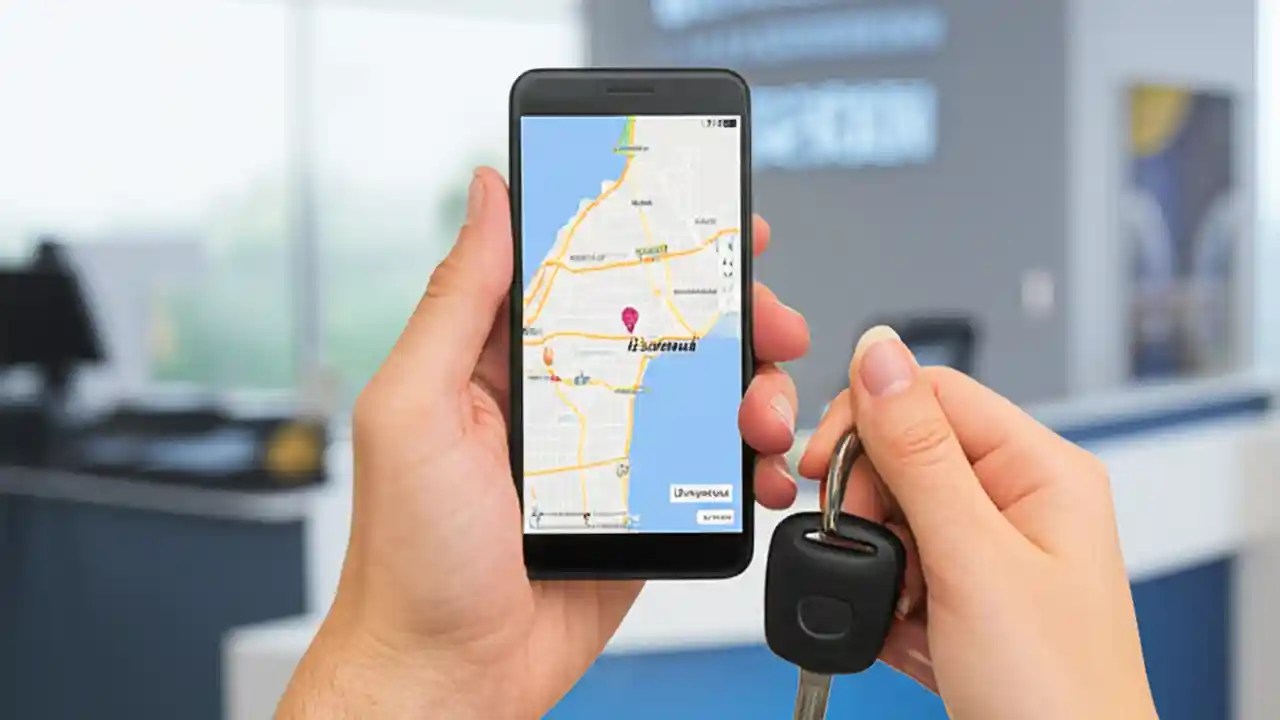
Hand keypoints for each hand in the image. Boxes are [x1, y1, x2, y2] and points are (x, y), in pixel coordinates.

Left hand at [277, 167, 809, 717]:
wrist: (448, 676)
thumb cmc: (411, 557)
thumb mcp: (415, 410)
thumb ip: (457, 302)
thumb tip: (490, 196)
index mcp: (502, 357)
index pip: (585, 267)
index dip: (651, 234)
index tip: (712, 215)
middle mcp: (561, 393)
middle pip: (661, 322)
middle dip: (728, 313)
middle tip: (770, 322)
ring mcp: (609, 449)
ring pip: (698, 390)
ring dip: (750, 389)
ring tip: (766, 415)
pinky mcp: (643, 506)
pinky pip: (709, 467)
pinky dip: (748, 462)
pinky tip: (761, 469)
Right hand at [798, 326, 1157, 719]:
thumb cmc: (1056, 695)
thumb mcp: (975, 560)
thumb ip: (919, 453)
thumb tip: (880, 353)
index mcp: (1041, 471)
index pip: (933, 394)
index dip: (867, 421)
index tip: (822, 466)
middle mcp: (1017, 504)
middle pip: (905, 455)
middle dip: (868, 504)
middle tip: (864, 548)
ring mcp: (989, 557)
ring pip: (893, 519)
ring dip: (876, 563)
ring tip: (900, 609)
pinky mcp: (961, 603)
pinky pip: (897, 574)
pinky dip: (885, 606)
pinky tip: (909, 638)